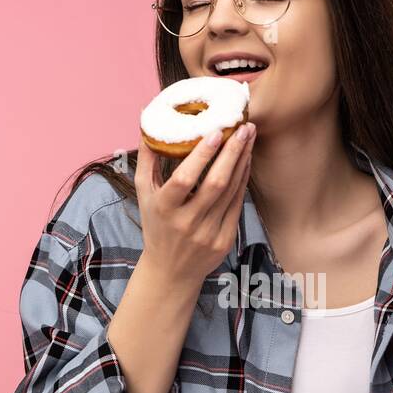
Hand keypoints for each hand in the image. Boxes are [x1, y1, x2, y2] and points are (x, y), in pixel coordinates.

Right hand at [134, 121, 255, 287]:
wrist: (171, 271)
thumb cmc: (156, 225)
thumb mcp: (143, 194)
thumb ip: (147, 159)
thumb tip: (148, 121)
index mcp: (164, 209)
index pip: (184, 180)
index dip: (201, 156)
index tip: (216, 131)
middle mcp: (187, 222)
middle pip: (215, 184)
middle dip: (232, 152)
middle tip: (244, 126)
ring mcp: (208, 233)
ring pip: (231, 191)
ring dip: (242, 161)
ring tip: (249, 136)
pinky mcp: (224, 240)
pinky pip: (237, 204)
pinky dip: (243, 180)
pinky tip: (246, 160)